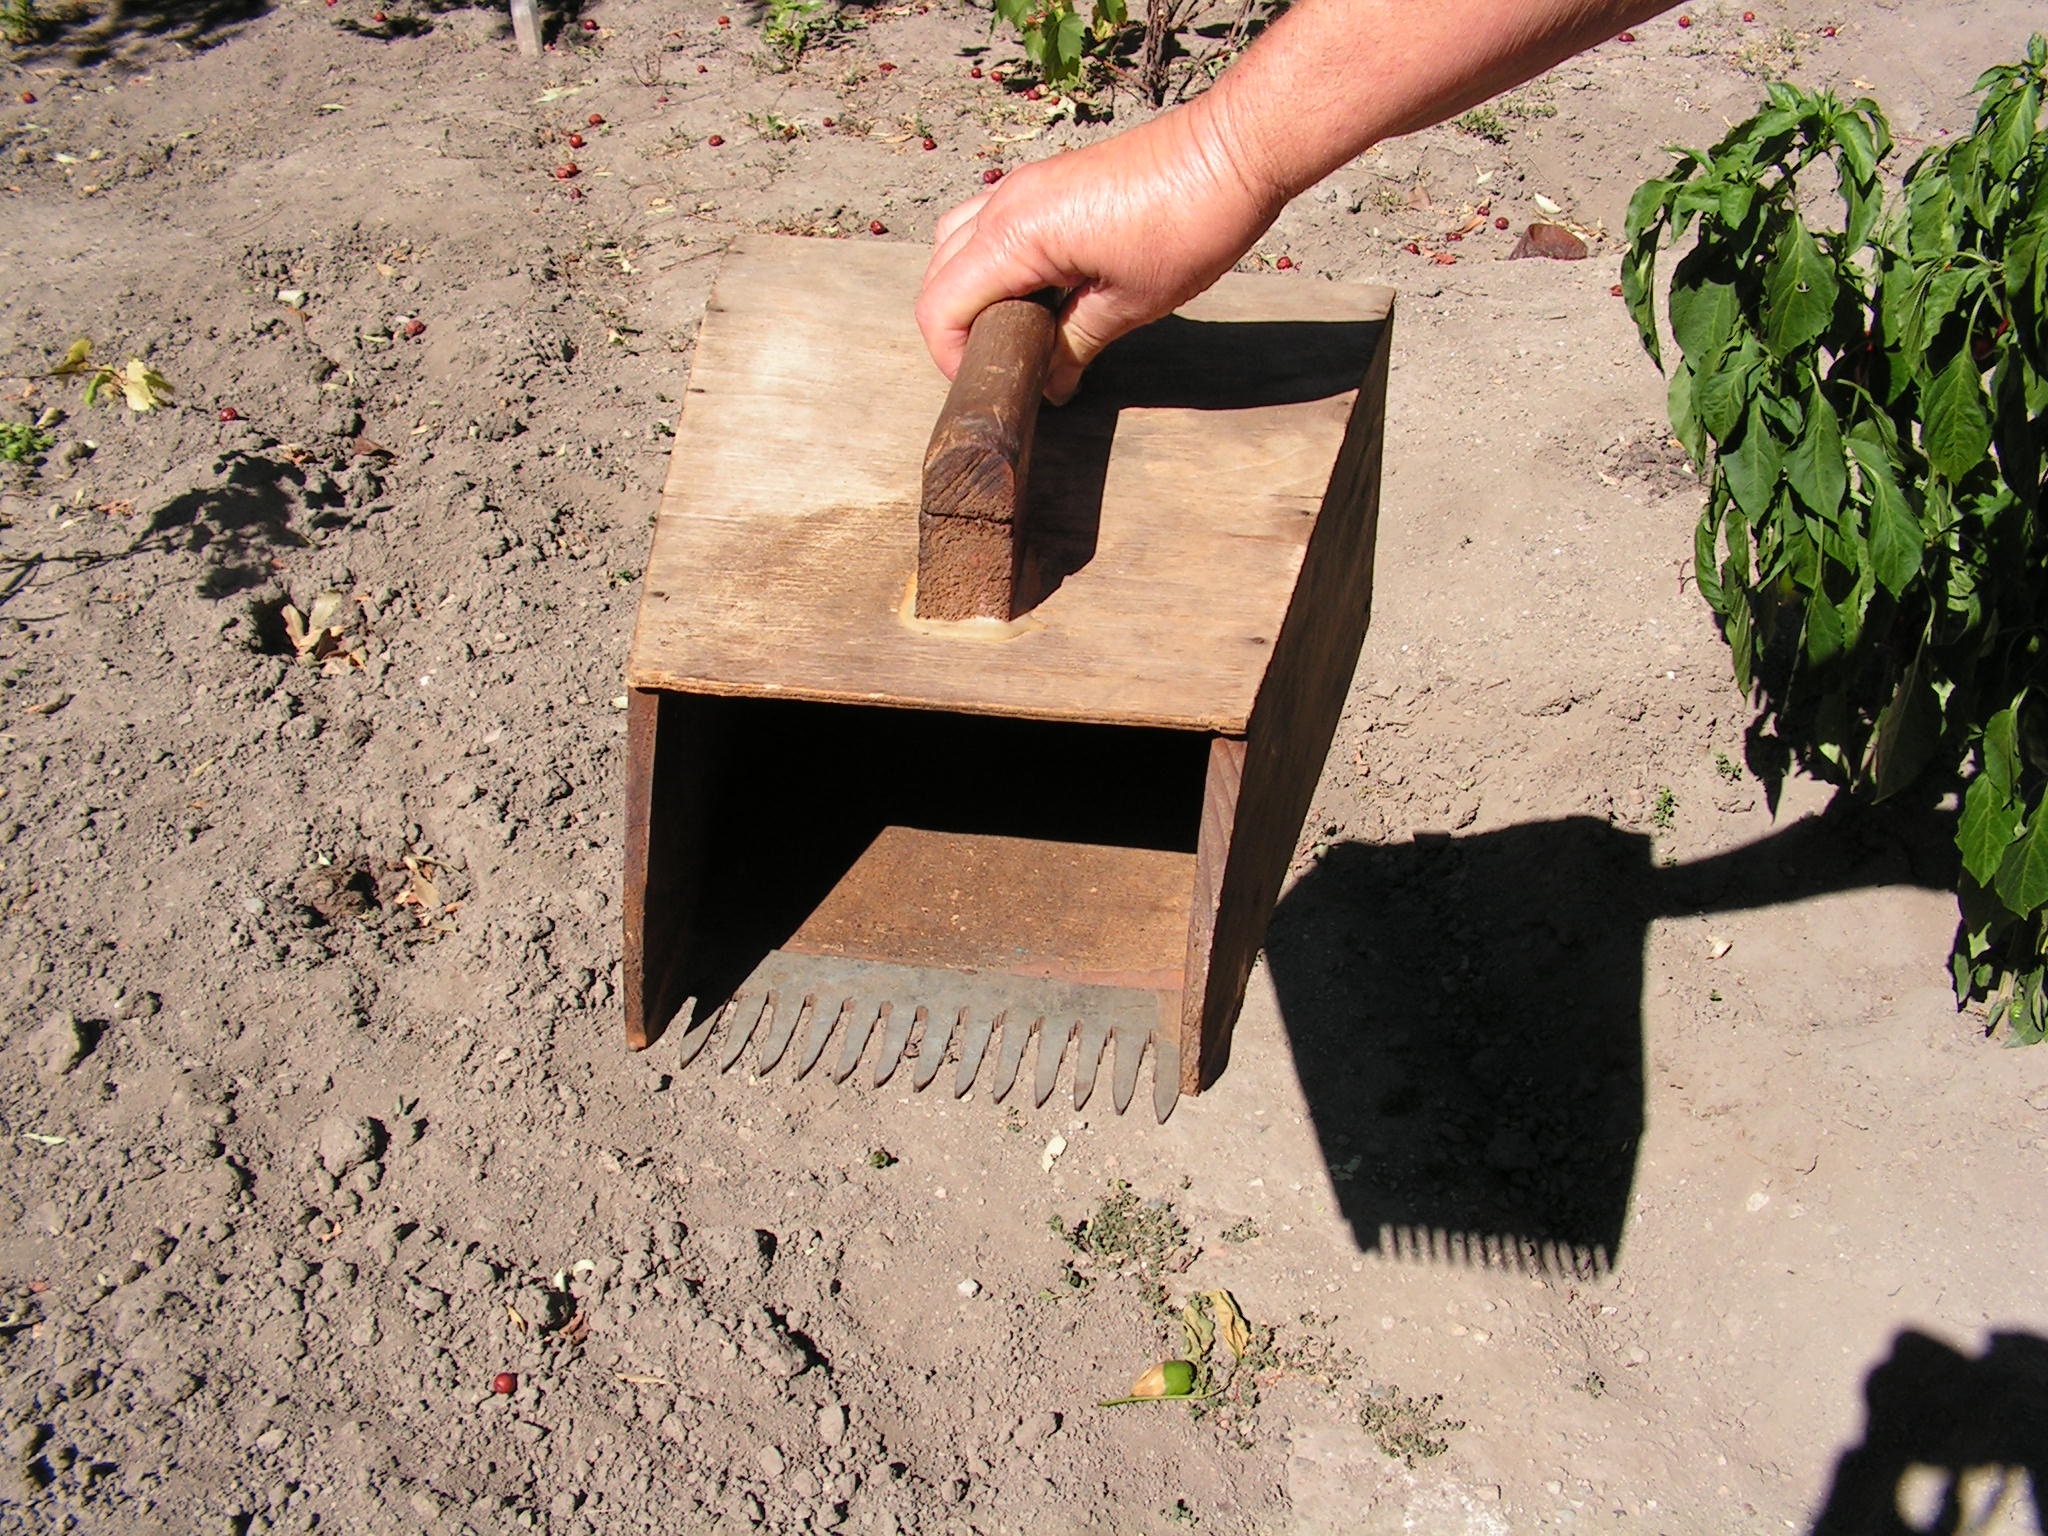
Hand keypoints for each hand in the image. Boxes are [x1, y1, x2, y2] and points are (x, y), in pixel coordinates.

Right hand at [915, 101, 1284, 402]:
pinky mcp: (1048, 180)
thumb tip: (1052, 386)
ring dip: (968, 288)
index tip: (994, 386)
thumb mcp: (1130, 305)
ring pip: (955, 241)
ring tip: (1014, 328)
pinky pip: (989, 220)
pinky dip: (992, 260)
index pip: (940, 306)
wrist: (1233, 149)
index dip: (951, 357)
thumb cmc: (1189, 223)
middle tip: (1005, 366)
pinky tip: (1036, 289)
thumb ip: (1074, 347)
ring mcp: (1024, 185)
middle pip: (938, 273)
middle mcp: (1006, 202)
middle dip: (955, 328)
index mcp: (1015, 233)